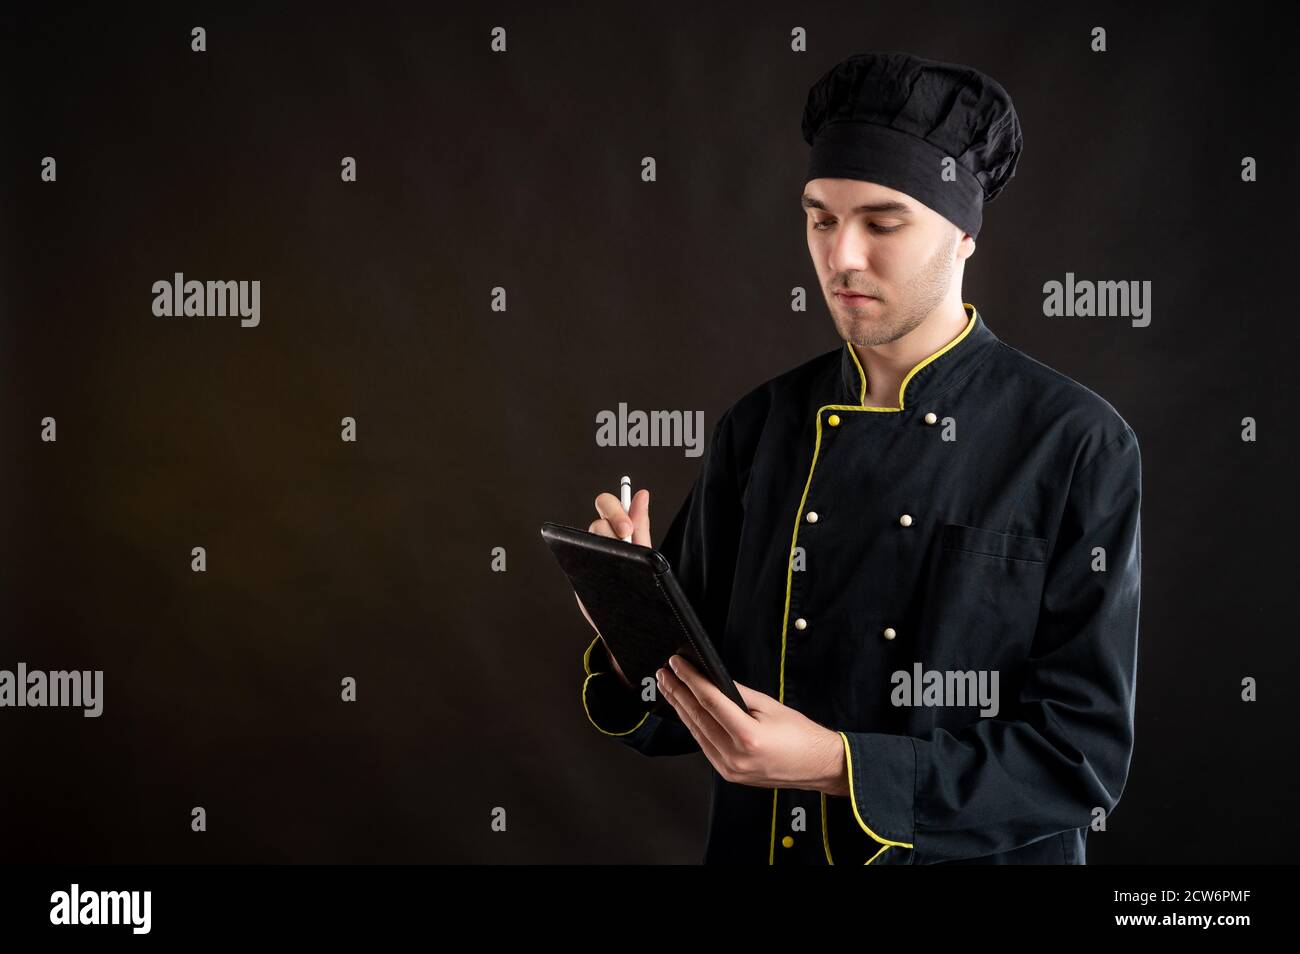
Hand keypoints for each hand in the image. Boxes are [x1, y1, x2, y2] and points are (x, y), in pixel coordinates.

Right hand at [574, 486, 652, 688]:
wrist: (632, 621)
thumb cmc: (639, 583)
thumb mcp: (644, 553)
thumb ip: (640, 524)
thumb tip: (642, 493)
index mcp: (616, 529)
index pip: (609, 505)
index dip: (616, 511)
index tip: (627, 528)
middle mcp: (599, 539)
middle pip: (598, 519)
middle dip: (612, 522)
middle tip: (625, 535)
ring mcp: (587, 554)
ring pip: (588, 537)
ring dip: (602, 543)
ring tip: (617, 559)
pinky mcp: (577, 572)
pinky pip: (575, 559)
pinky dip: (585, 560)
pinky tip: (600, 571)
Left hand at [655, 654, 849, 795]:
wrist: (818, 766)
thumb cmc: (801, 735)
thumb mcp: (770, 705)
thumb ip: (738, 693)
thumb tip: (712, 678)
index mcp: (748, 737)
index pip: (709, 701)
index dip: (690, 679)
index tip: (677, 664)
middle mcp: (736, 756)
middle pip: (697, 717)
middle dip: (677, 692)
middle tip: (664, 673)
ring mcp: (730, 769)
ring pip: (696, 732)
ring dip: (680, 708)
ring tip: (669, 688)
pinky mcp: (729, 774)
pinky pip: (704, 746)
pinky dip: (693, 726)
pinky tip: (685, 711)